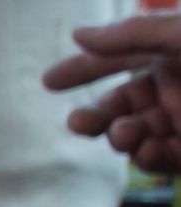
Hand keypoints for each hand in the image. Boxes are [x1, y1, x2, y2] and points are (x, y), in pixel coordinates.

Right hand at [45, 15, 180, 172]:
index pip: (118, 60)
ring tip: (124, 134)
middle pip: (118, 107)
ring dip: (120, 138)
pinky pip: (161, 162)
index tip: (48, 81)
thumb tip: (77, 35)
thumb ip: (132, 34)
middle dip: (94, 117)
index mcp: (170, 52)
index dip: (83, 69)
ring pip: (135, 137)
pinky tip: (149, 150)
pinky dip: (148, 159)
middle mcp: (174, 87)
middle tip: (78, 122)